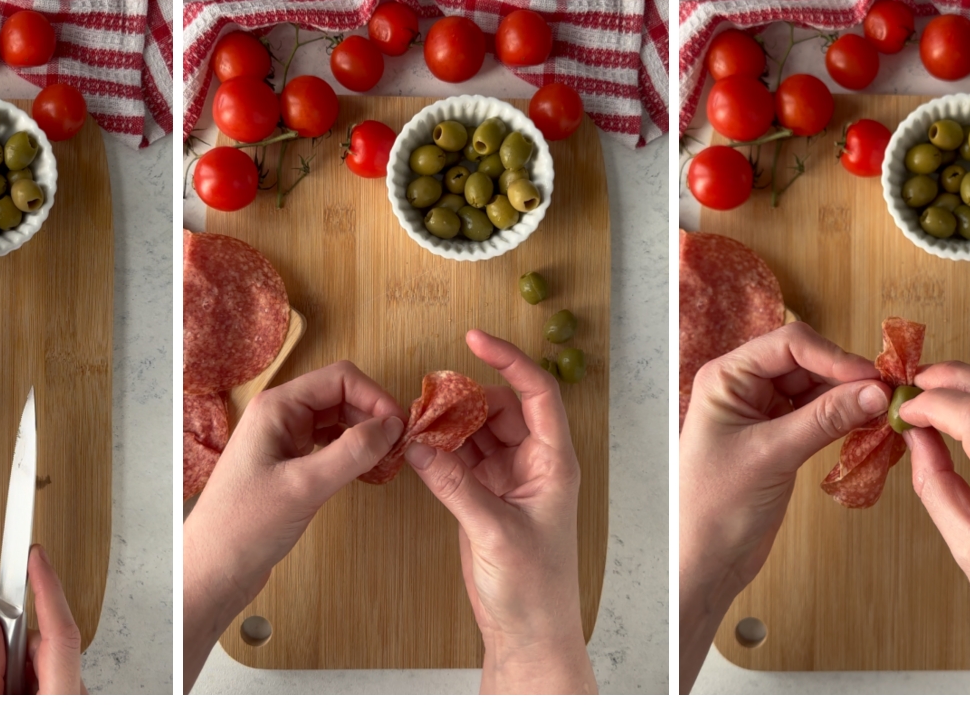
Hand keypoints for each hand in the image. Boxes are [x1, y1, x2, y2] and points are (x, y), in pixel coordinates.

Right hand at [0, 544, 87, 693]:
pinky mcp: (67, 695)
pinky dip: (22, 677)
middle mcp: (74, 692)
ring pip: (42, 658)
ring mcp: (73, 693)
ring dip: (15, 666)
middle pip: (45, 643)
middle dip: (12, 644)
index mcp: (62, 693)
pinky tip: (7, 692)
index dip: (47, 587)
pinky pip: (46, 674)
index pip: (60, 629)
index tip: (37, 556)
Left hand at [183, 361, 405, 691]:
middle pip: (341, 397)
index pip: (340, 378)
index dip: (374, 397)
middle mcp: (280, 416)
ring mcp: (283, 441)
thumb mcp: (305, 486)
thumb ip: (352, 452)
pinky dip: (352, 455)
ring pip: (337, 423)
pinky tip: (366, 474)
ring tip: (386, 463)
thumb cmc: (247, 525)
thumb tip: (393, 425)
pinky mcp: (289, 466)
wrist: (214, 570)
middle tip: (398, 449)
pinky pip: (329, 447)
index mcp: (277, 407)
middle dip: (373, 417)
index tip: (399, 429)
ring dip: (365, 437)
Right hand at [404, 330, 594, 693]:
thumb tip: (421, 445)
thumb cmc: (535, 587)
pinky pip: (460, 458)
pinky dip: (439, 450)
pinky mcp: (484, 496)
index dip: (508, 359)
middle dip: (463, 398)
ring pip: (475, 430)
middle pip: (498, 407)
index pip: (536, 392)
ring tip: (415, 421)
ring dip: (447, 424)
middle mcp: (533, 463)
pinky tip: (417, 447)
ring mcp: (508, 479)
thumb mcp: (496, 531)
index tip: (475, 338)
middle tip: (425, 398)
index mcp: (554, 462)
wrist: (528, 632)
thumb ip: (456, 485)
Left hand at [678, 322, 888, 693]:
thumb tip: (876, 391)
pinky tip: (868, 426)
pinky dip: (843, 419)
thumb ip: (824, 420)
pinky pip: (817, 415)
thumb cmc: (717, 507)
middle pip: (806, 362)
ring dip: (848, 398)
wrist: (705, 560)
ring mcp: (762, 412)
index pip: (788, 346)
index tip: (873, 379)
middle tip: (888, 396)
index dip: (834, 357)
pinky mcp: (779, 437)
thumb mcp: (772, 455)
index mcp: (725, 378)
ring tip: (884, 413)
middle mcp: (742, 387)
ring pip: (816, 388)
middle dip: (846, 376)